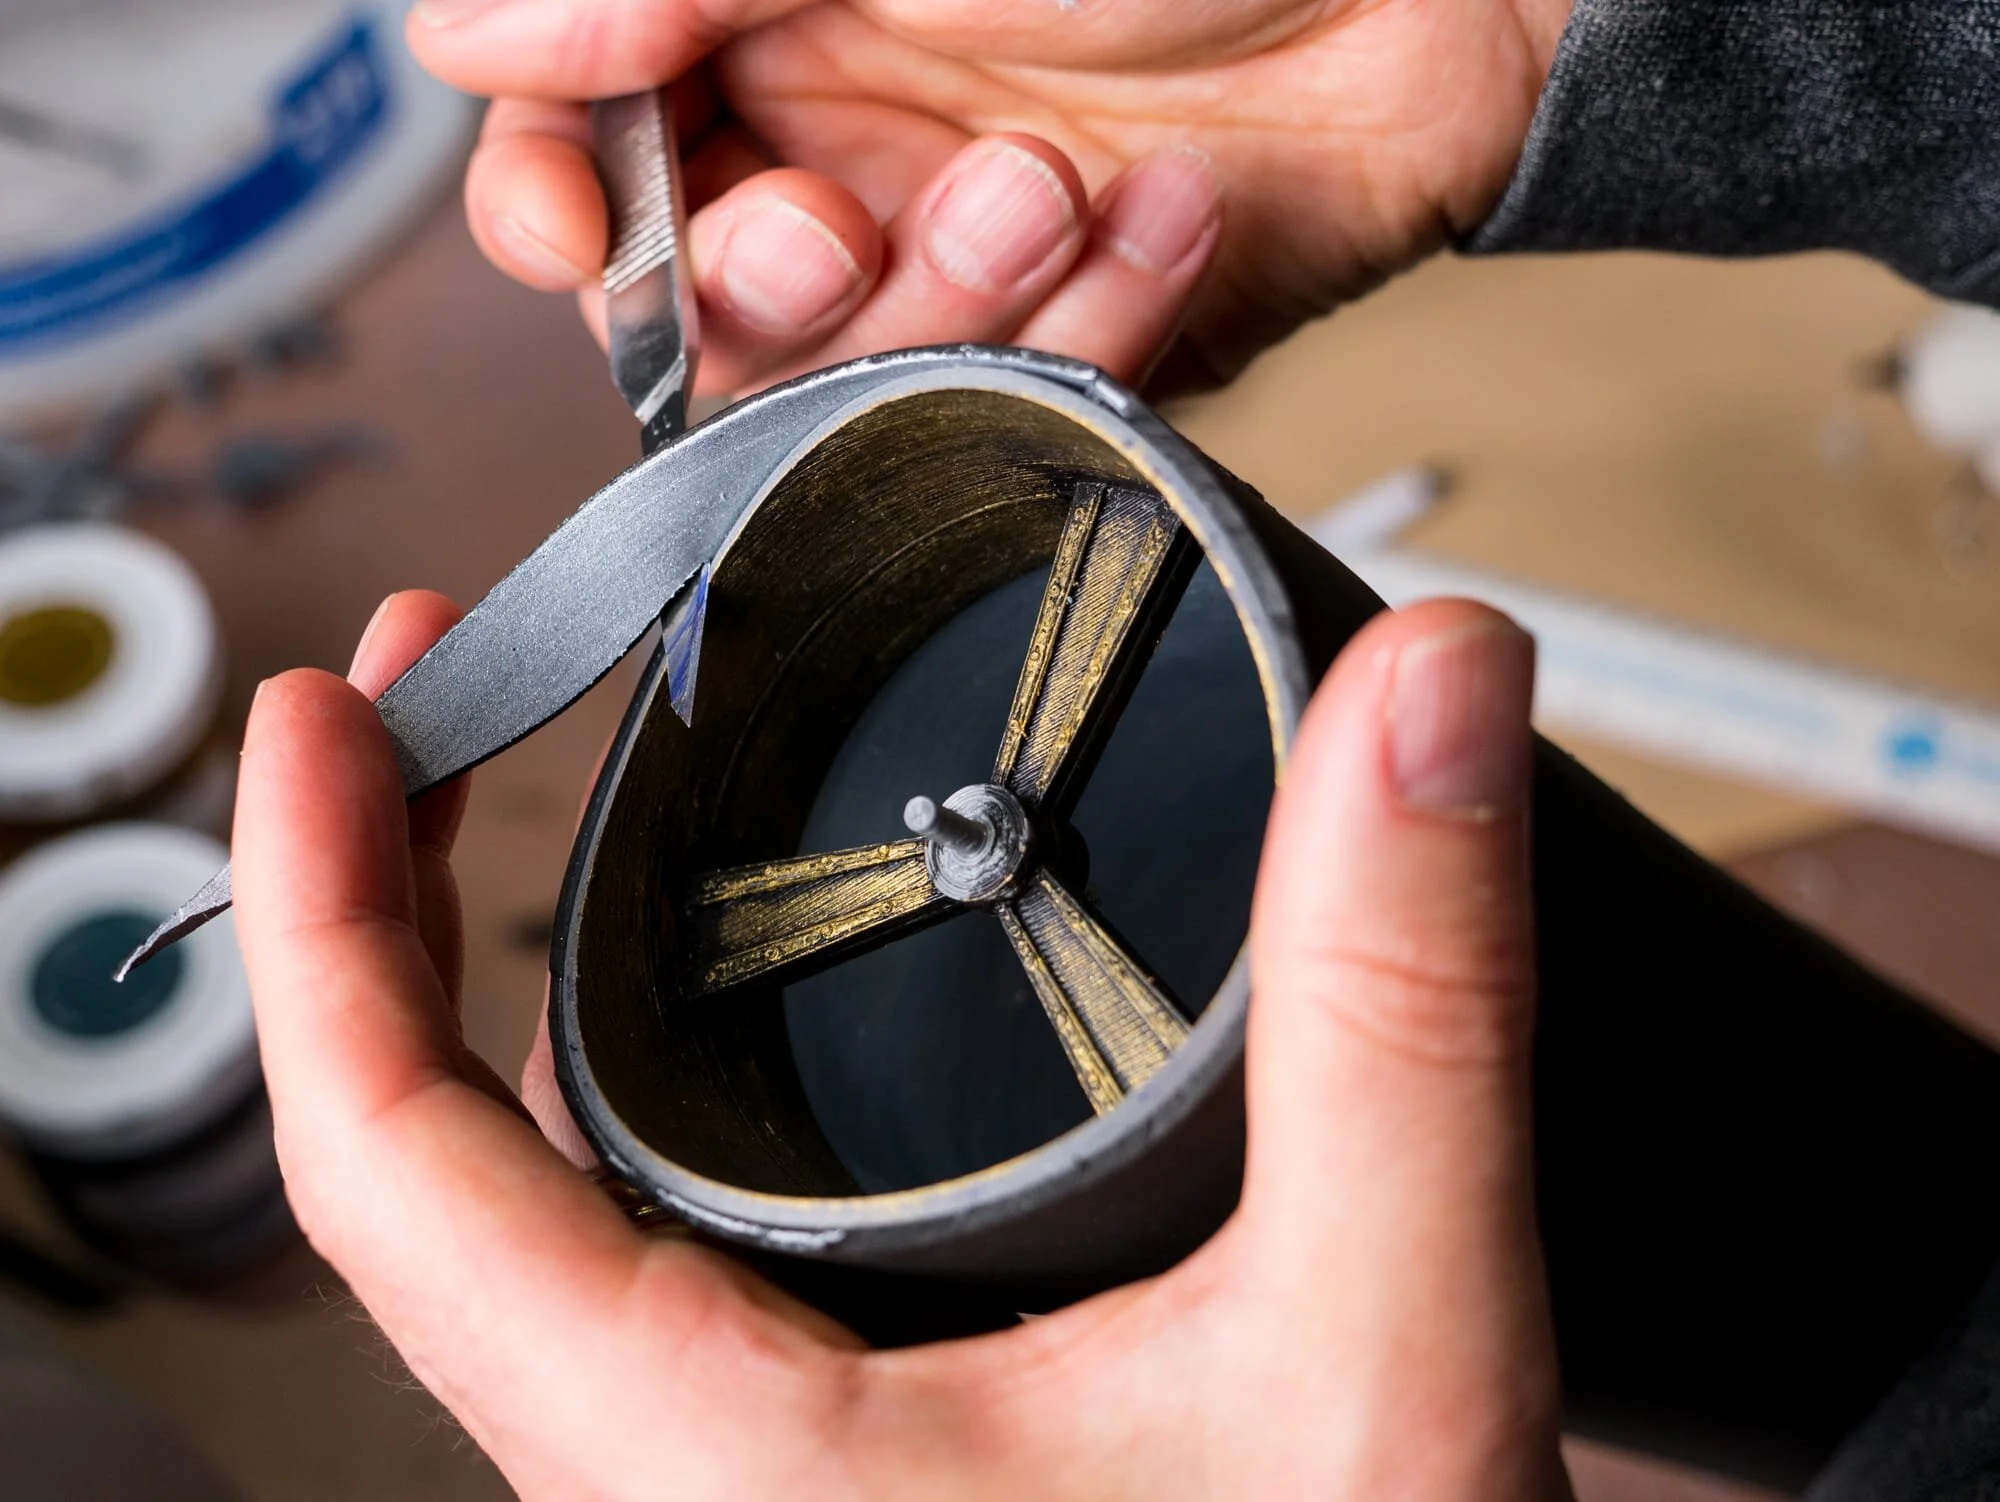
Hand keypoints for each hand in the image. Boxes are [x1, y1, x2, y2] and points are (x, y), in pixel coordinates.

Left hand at [233, 587, 1561, 1498]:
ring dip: (479, 998)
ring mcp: (739, 1474)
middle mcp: (675, 1472)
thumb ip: (1397, 1018)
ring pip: (521, 1221)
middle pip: (414, 1167)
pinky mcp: (828, 1470)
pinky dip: (619, 1096)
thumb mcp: (1376, 1367)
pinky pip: (638, 1270)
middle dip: (381, 900)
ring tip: (513, 806)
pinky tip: (716, 1017)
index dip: (316, 906)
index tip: (320, 711)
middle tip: (417, 691)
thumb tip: (1417, 698)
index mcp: (706, 1458)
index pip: (384, 1165)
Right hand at [405, 0, 1571, 394]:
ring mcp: (946, 265)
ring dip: (933, 306)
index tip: (578, 224)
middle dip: (754, 288)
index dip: (555, 205)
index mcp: (758, 24)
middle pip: (688, 314)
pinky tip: (1157, 219)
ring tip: (1044, 181)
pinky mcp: (1054, 347)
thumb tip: (464, 32)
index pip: (579, 154)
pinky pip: (998, 411)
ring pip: (838, 391)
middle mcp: (835, 150)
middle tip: (835, 219)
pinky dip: (1077, 330)